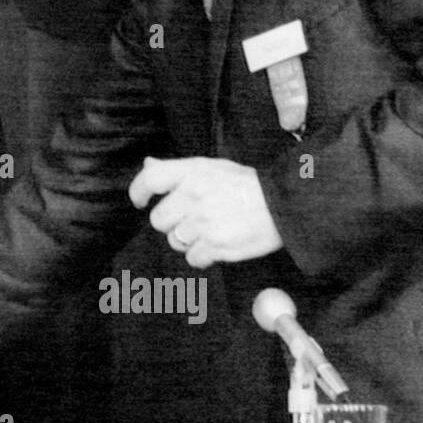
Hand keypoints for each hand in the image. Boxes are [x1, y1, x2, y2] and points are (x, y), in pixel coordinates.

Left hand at [128, 156, 283, 268]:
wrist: (284, 205)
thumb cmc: (246, 185)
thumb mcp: (211, 167)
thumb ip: (177, 169)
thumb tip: (148, 164)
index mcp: (193, 172)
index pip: (150, 178)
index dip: (138, 191)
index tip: (138, 201)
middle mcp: (194, 196)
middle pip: (158, 220)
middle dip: (171, 223)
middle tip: (192, 219)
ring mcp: (203, 222)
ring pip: (175, 241)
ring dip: (188, 240)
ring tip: (210, 229)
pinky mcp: (215, 245)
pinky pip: (193, 258)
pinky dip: (203, 255)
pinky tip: (217, 244)